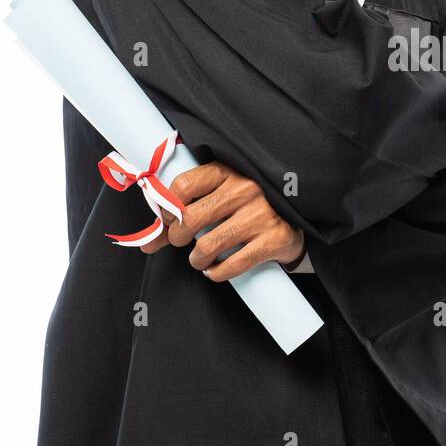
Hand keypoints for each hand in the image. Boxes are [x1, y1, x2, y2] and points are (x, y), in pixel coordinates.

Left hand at [139, 161, 305, 279]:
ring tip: (200, 259)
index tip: (170, 218)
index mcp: (228, 171)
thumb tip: (147, 243)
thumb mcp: (219, 194)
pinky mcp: (274, 239)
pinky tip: (216, 269)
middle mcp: (245, 189)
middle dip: (177, 237)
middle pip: (190, 218)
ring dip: (197, 260)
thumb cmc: (248, 204)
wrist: (298, 215)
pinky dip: (217, 273)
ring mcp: (261, 214)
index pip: (183, 186)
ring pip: (208, 246)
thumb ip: (185, 212)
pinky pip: (233, 265)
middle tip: (181, 242)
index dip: (168, 208)